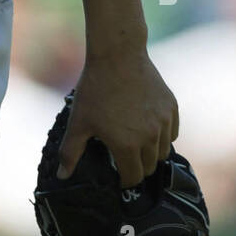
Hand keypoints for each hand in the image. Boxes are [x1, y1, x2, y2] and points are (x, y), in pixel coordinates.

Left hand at [56, 51, 179, 188]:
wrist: (117, 55)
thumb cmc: (95, 88)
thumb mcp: (78, 121)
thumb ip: (70, 152)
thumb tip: (63, 177)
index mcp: (127, 145)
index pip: (133, 178)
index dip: (125, 180)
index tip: (118, 175)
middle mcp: (150, 137)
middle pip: (150, 167)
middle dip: (138, 168)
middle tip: (126, 160)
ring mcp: (163, 122)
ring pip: (163, 151)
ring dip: (151, 153)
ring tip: (137, 145)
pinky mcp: (172, 107)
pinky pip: (172, 132)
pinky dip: (163, 136)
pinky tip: (149, 129)